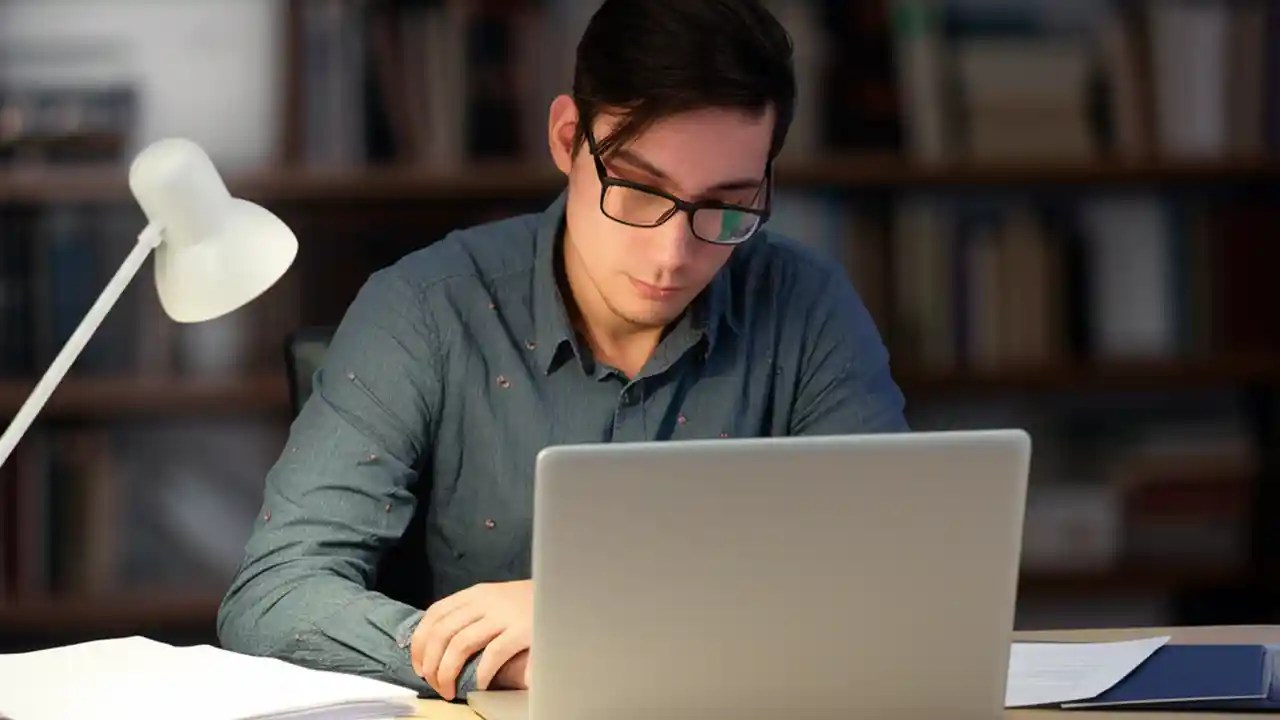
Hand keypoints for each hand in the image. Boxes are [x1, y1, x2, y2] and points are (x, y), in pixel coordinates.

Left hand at [411, 580, 532, 700]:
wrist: (564, 594)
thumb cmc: (528, 604)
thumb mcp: (495, 601)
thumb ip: (471, 614)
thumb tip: (439, 642)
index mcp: (475, 593)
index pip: (435, 614)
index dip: (420, 642)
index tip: (419, 665)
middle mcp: (485, 601)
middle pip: (442, 632)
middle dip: (431, 662)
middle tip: (433, 683)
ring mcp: (504, 615)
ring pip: (460, 644)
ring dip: (448, 671)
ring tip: (449, 690)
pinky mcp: (522, 630)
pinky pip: (493, 654)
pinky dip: (481, 673)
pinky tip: (480, 685)